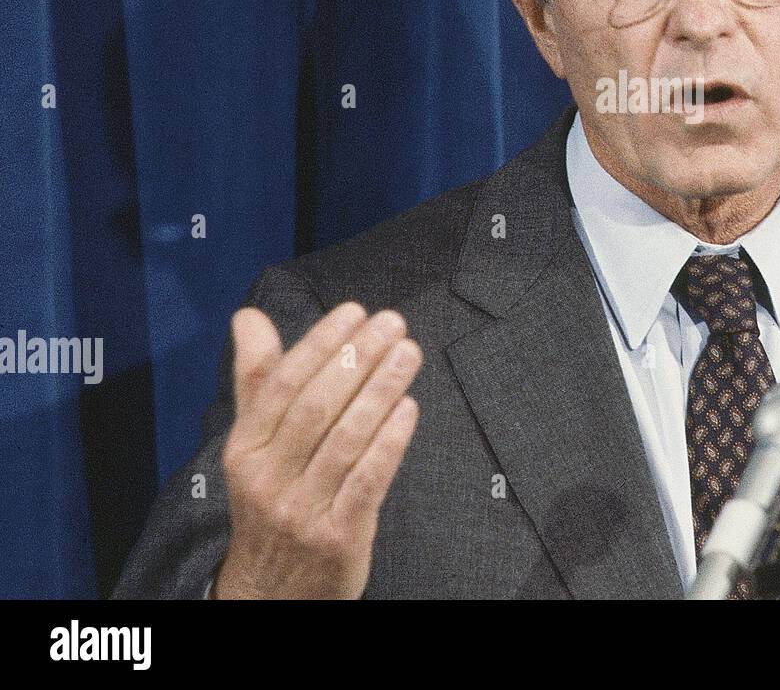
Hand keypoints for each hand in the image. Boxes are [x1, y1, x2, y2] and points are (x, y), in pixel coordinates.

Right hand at [213, 302, 421, 598]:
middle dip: (358, 358)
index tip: (355, 312)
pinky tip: (409, 408)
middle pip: (317, 406)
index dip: (321, 343)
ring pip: (346, 439)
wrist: (271, 592)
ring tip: (408, 354)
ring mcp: (302, 509)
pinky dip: (389, 442)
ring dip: (381, 389)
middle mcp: (268, 478)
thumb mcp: (255, 444)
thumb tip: (249, 317)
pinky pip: (367, 481)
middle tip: (393, 323)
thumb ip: (258, 379)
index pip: (283, 384)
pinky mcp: (338, 536)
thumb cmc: (271, 500)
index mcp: (245, 449)